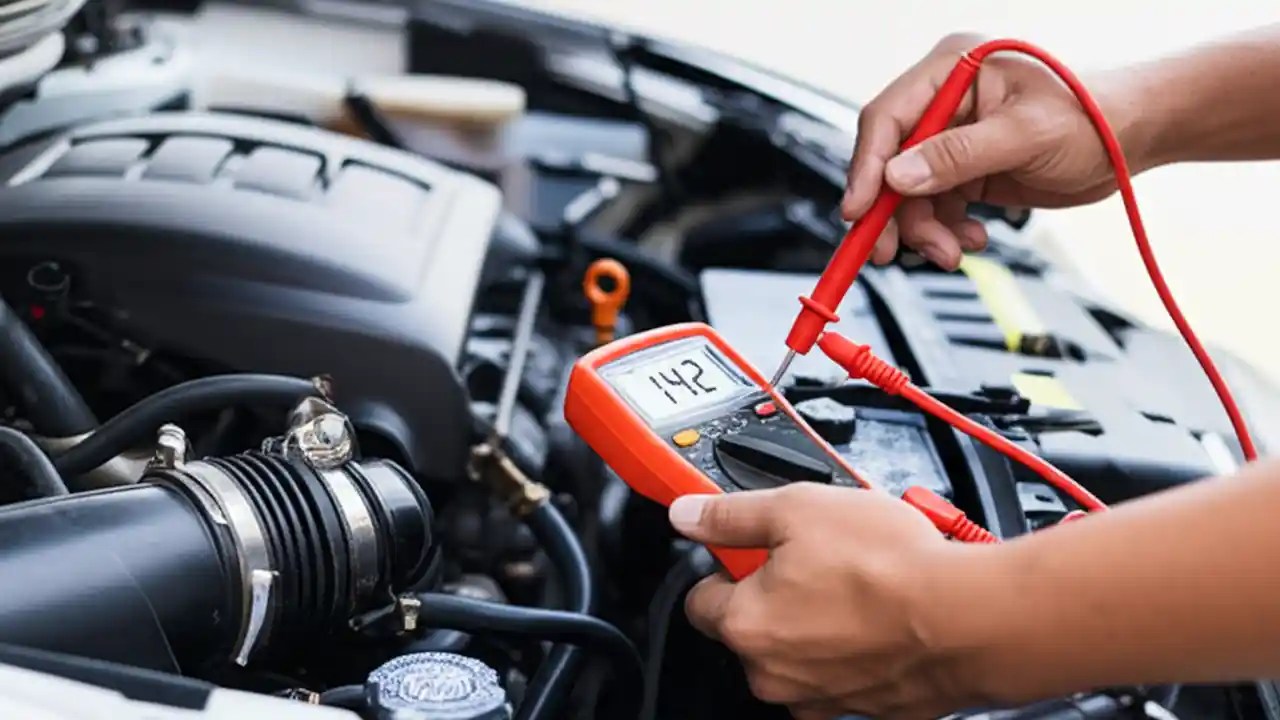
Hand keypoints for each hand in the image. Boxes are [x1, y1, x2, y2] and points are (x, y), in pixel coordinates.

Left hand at [669, 484, 999, 718]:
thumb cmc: (890, 567)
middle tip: (814, 556)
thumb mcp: (797, 507)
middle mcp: (773, 674)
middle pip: (750, 627)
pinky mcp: (864, 707)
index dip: (726, 563)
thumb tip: (689, 513)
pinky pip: (842, 671)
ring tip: (856, 580)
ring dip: (815, 620)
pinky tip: (880, 613)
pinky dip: (853, 646)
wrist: (968, 618)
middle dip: (774, 593)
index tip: (751, 545)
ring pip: (798, 651)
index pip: (700, 597)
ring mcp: (819, 698)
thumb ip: (731, 514)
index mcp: (744, 625)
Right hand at [843, 33, 1137, 269]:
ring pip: (910, 194)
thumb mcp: (1025, 135)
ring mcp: (953, 138)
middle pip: (891, 162)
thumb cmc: (1096, 117)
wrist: (1136, 139)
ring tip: (952, 251)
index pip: (887, 118)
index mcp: (953, 70)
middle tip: (890, 252)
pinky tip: (972, 239)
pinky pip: (935, 207)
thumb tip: (898, 177)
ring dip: (925, 230)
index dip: (867, 168)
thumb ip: (958, 155)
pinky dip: (946, 231)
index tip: (859, 212)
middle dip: (893, 212)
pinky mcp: (965, 170)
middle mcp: (945, 101)